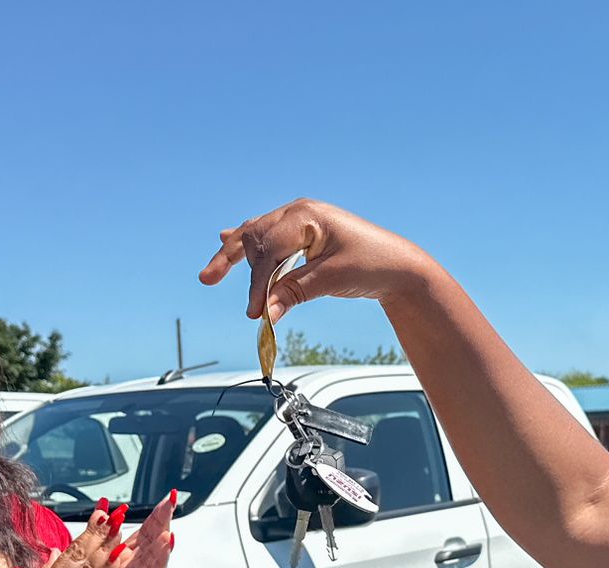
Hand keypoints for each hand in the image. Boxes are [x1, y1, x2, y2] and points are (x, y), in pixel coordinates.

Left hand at [77, 490, 177, 567]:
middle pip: (154, 540)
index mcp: (125, 556)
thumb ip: (98, 534)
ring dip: (164, 543)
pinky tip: (164, 553)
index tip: (168, 496)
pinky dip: (158, 566)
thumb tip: (102, 509)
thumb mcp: (92, 559)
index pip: (145, 530)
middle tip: (174, 502)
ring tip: (170, 528)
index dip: (156, 514)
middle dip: (164, 521)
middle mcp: (135, 567)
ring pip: (155, 559)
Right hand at [199, 199, 435, 323]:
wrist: (399, 266)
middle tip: (210, 281)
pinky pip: (269, 236)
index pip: (269, 248)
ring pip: (258, 235)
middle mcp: (299, 212)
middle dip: (234, 262)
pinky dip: (250, 244)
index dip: (258, 282)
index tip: (255, 312)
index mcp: (306, 215)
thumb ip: (295, 292)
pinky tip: (227, 239)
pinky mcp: (304, 233)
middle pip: (255, 236)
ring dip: (235, 253)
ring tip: (210, 272)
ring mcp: (300, 220)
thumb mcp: (332, 280)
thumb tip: (266, 313)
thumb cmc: (372, 265)